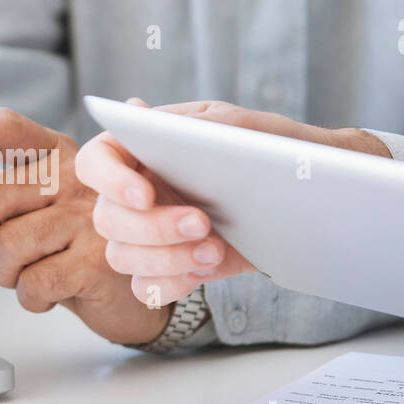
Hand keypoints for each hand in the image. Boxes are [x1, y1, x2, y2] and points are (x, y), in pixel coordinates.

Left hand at [0, 107, 170, 343]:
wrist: (136, 295)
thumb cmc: (75, 250)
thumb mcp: (45, 208)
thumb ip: (5, 188)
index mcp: (62, 152)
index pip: (4, 127)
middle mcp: (80, 175)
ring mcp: (92, 216)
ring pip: (9, 243)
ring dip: (3, 274)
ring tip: (22, 277)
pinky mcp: (99, 260)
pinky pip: (34, 281)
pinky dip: (30, 298)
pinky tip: (47, 295)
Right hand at [75, 98, 391, 306]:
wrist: (308, 193)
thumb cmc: (268, 147)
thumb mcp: (235, 126)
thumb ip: (190, 125)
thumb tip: (138, 115)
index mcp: (139, 150)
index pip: (94, 162)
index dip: (109, 180)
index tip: (145, 194)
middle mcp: (132, 194)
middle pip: (107, 219)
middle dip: (153, 227)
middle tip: (201, 221)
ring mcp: (145, 235)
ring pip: (121, 257)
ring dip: (166, 258)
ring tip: (214, 248)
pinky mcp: (165, 268)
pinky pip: (144, 287)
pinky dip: (171, 283)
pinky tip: (204, 268)